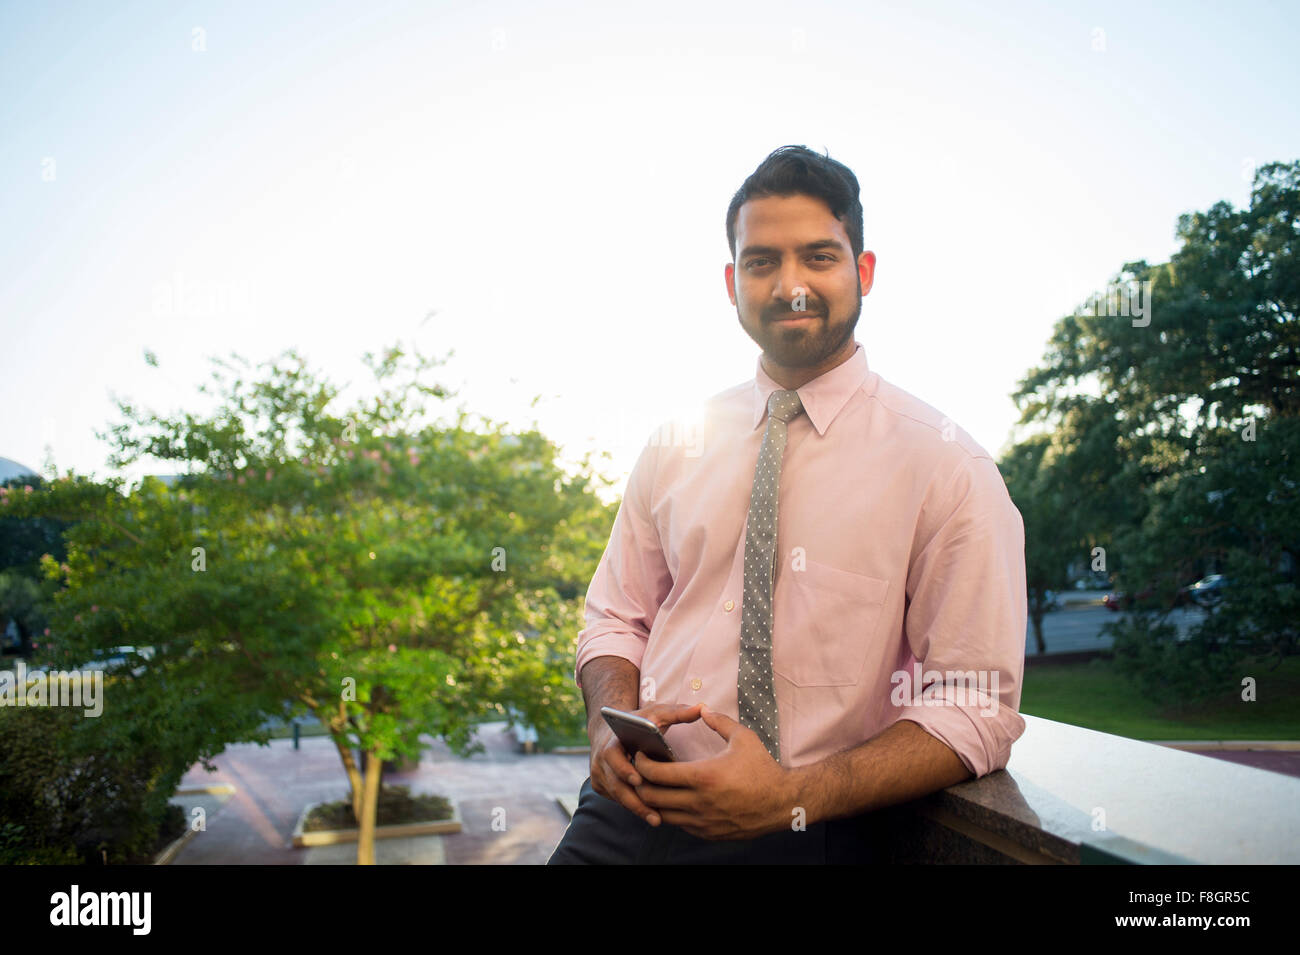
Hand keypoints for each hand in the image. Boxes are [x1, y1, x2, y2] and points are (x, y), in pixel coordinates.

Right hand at [588, 701, 702, 825]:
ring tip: (656, 820)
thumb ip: (678, 713)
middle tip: (653, 814)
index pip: (612, 756)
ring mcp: (599, 774)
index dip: (623, 769)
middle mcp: (600, 759)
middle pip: (615, 783)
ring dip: (635, 808)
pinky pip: (616, 799)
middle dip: (634, 800)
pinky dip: (632, 806)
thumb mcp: (656, 714)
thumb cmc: (638, 722)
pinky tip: (649, 815)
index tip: (639, 779)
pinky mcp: (601, 785)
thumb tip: (701, 708)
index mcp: (611, 740)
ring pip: (616, 795)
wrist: (612, 729)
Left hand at [632, 704, 800, 839]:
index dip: (641, 764)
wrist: (784, 802)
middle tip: (641, 771)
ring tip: (656, 786)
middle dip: (640, 783)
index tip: (640, 755)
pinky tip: (676, 800)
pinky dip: (672, 813)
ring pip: (662, 814)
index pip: (655, 774)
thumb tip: (703, 708)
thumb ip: (719, 721)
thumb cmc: (763, 768)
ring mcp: (703, 821)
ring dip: (654, 801)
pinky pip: (679, 825)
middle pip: (652, 797)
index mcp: (703, 776)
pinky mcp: (708, 833)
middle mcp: (699, 802)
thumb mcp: (744, 738)